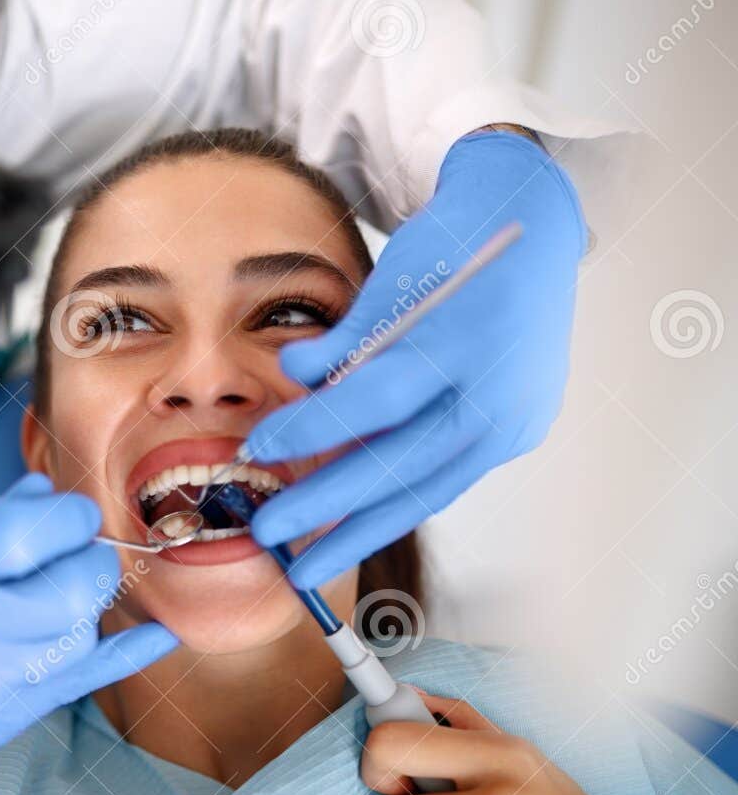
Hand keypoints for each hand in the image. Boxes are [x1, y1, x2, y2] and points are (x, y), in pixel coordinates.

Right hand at [0, 473, 177, 794]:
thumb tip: (39, 497)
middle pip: (70, 581)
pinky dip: (127, 654)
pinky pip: (85, 682)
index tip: (62, 514)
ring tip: (64, 588)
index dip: (63, 513)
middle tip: (75, 548)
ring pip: (80, 628)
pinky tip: (158, 635)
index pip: (30, 529)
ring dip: (86, 599)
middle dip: (87, 554)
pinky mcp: (6, 717)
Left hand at [245, 130, 588, 588]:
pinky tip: (352, 530)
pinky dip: (395, 504)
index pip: (376, 399)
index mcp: (467, 341)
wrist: (536, 229)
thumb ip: (345, 338)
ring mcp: (518, 419)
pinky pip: (446, 479)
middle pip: (402, 464)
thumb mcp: (394, 277)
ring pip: (428, 490)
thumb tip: (292, 374)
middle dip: (328, 508)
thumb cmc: (454, 244)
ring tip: (309, 565)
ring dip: (362, 531)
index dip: (312, 429)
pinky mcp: (520, 433)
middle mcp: (500, 391)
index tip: (257, 449)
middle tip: (269, 536)